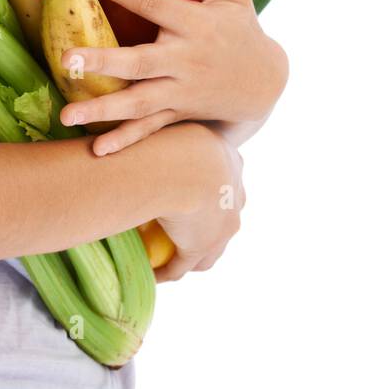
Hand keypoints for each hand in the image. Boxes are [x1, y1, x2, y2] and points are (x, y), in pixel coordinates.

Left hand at [59, 0, 289, 154]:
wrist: (266, 84)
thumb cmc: (241, 31)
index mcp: (193, 23)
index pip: (150, 1)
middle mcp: (185, 59)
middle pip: (140, 62)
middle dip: (104, 62)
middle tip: (67, 61)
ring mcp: (181, 91)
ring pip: (139, 103)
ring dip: (103, 110)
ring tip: (67, 114)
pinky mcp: (179, 114)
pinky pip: (150, 130)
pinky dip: (125, 141)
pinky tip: (96, 150)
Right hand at [153, 123, 245, 282]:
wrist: (176, 165)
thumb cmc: (171, 135)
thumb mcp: (177, 125)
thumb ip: (172, 126)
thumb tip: (153, 115)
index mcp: (231, 161)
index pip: (228, 178)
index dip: (213, 188)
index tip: (194, 191)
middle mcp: (235, 193)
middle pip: (226, 215)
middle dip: (211, 224)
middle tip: (186, 227)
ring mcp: (222, 224)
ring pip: (209, 248)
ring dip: (191, 255)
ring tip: (171, 258)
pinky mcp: (200, 246)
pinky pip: (182, 265)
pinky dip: (168, 271)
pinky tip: (153, 274)